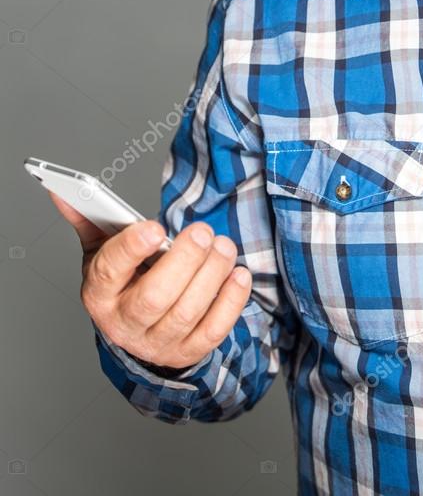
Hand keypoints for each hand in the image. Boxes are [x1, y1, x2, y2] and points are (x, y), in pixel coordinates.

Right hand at [48, 191, 251, 370]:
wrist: (138, 329)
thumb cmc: (123, 281)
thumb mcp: (101, 252)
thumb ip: (88, 219)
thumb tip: (64, 191)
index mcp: (99, 293)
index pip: (109, 272)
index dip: (131, 249)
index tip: (155, 227)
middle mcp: (125, 323)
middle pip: (154, 297)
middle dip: (183, 261)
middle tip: (202, 231)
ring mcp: (157, 341)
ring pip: (186, 313)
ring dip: (211, 275)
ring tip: (224, 246)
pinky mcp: (187, 351)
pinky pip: (213, 331)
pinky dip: (230, 301)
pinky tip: (238, 274)